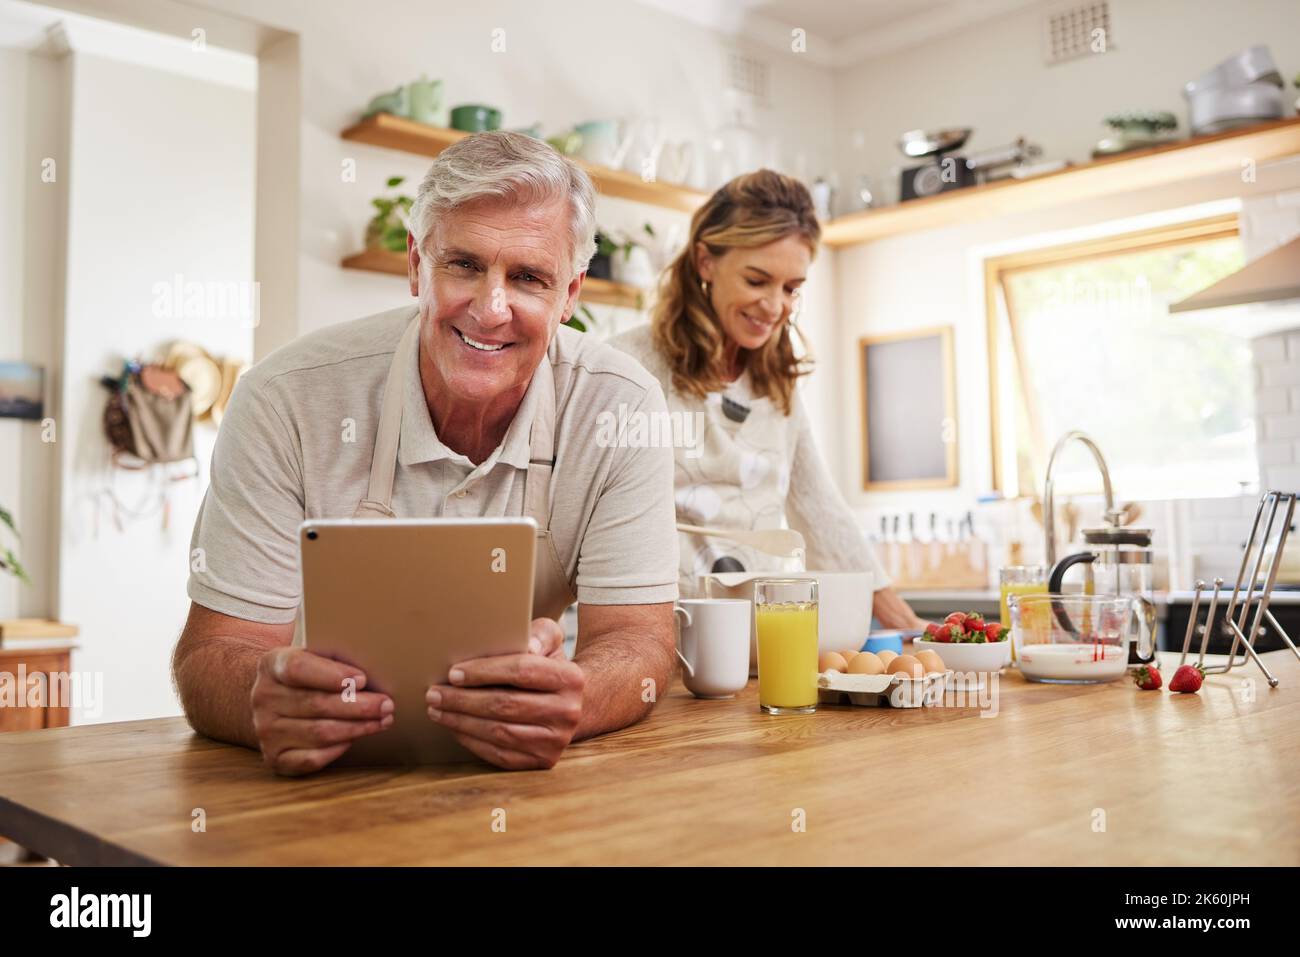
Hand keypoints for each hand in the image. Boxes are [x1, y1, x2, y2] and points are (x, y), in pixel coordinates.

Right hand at [250, 646, 393, 775]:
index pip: (298, 668)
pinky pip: (311, 759)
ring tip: (382, 721)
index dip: (331, 675)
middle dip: (358, 706)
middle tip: (386, 704)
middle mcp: (263, 698)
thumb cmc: (308, 674)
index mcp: (271, 665)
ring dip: (356, 728)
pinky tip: (355, 739)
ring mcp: (266, 731)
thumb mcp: (314, 655)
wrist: (275, 699)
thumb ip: (335, 658)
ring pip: (318, 733)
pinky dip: (337, 749)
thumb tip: (374, 669)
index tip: (362, 679)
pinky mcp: (274, 758)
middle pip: (315, 703)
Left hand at [426, 617, 584, 769]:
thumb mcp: (550, 642)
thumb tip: (527, 645)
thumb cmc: (549, 667)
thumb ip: (539, 634)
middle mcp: (568, 712)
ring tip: (438, 710)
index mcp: (570, 678)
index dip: (484, 672)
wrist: (573, 704)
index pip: (521, 671)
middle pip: (506, 705)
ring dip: (461, 722)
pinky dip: (472, 741)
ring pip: (499, 732)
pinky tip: (455, 728)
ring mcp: (556, 741)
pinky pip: (501, 754)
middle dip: (463, 700)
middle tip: (434, 693)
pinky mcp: (543, 761)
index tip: (453, 673)